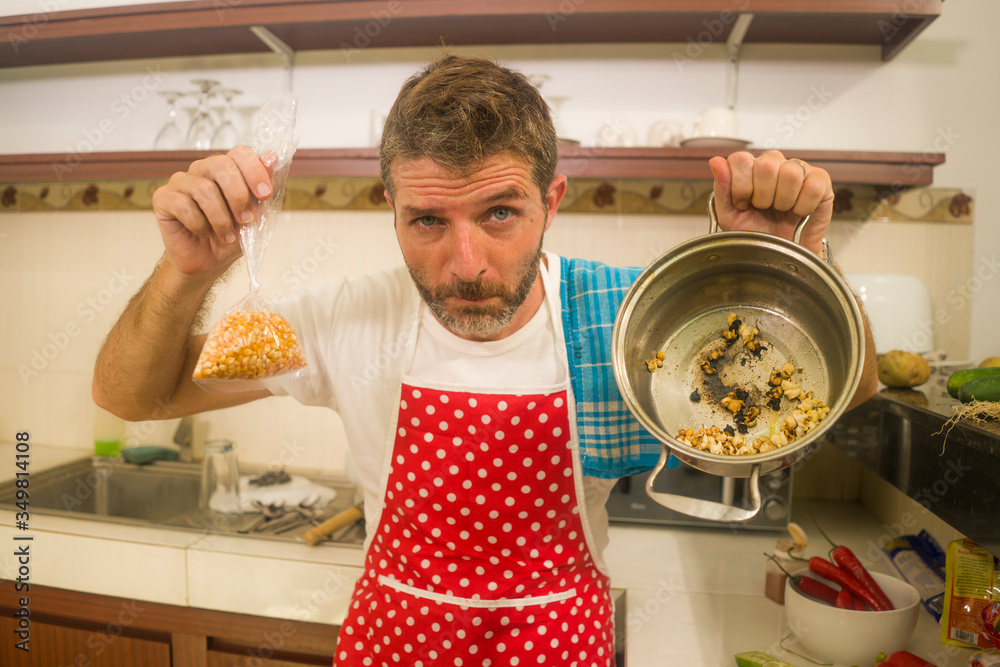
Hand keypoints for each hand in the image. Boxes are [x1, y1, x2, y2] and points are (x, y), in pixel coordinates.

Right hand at [151, 145, 272, 278]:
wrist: (208, 262)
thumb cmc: (231, 236)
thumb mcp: (255, 215)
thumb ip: (261, 188)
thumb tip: (272, 157)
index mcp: (226, 168)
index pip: (240, 153)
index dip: (254, 171)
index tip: (264, 194)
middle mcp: (202, 169)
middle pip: (221, 165)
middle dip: (238, 196)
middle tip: (246, 220)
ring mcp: (180, 181)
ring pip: (204, 189)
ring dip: (221, 218)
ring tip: (227, 235)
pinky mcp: (163, 197)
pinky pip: (183, 205)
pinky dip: (199, 225)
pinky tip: (204, 233)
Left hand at [709, 150, 833, 255]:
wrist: (781, 253)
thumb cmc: (756, 231)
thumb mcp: (730, 216)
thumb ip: (721, 189)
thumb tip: (715, 162)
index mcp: (750, 167)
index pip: (741, 159)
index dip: (740, 186)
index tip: (742, 204)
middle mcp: (774, 162)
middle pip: (766, 165)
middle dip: (761, 196)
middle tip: (763, 209)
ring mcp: (799, 168)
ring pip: (790, 173)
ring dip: (782, 201)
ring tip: (780, 211)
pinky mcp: (821, 180)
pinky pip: (813, 187)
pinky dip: (803, 206)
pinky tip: (798, 212)